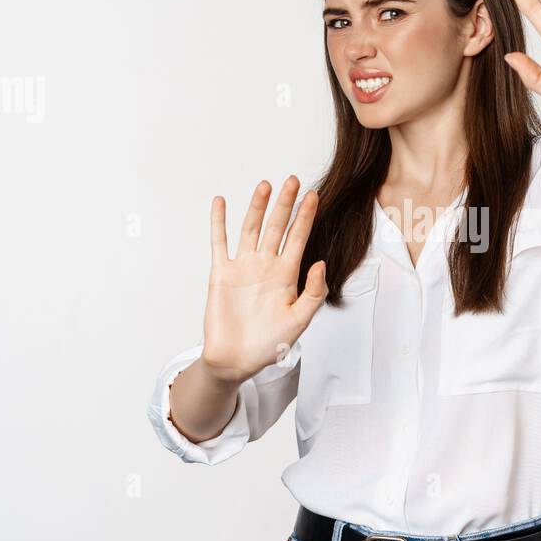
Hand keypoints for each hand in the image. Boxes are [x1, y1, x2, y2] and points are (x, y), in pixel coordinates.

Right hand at [200, 177, 326, 383]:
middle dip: (285, 204)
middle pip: (277, 227)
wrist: (236, 360)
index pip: (298, 239)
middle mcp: (266, 266)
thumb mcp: (299, 321)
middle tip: (293, 180)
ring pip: (251, 229)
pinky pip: (219, 243)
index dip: (306, 217)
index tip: (314, 196)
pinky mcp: (221, 273)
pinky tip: (221, 202)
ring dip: (257, 207)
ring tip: (265, 185)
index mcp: (287, 276)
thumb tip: (320, 263)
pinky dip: (219, 222)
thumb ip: (313, 293)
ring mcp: (243, 267)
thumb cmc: (268, 345)